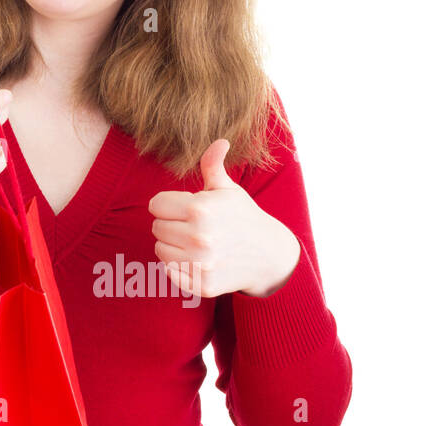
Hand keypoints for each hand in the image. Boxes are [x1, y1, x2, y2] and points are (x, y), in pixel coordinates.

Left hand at [147, 139, 300, 298]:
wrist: (270, 255)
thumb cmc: (242, 217)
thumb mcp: (228, 189)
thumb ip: (213, 165)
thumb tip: (220, 141)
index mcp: (199, 209)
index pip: (156, 205)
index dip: (169, 204)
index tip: (185, 208)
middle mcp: (198, 238)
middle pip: (156, 228)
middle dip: (171, 224)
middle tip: (193, 226)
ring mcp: (200, 264)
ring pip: (160, 250)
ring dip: (173, 245)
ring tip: (195, 242)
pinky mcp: (202, 285)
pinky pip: (170, 272)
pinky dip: (179, 267)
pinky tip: (198, 260)